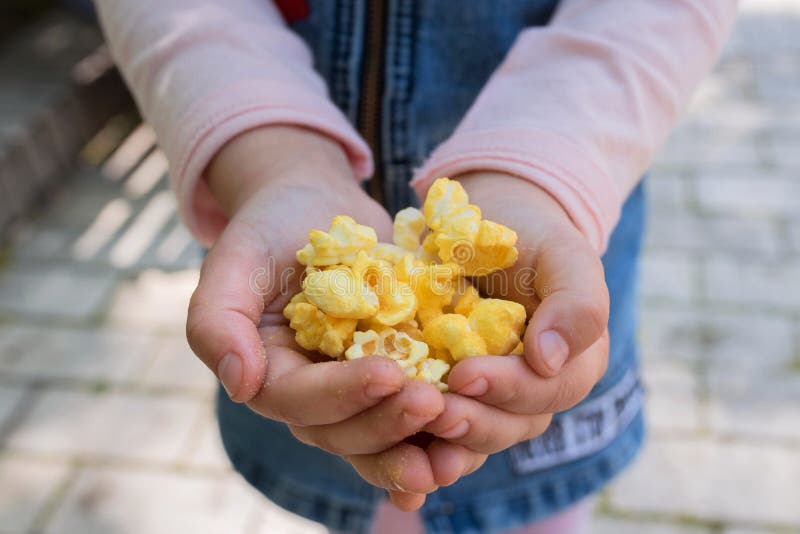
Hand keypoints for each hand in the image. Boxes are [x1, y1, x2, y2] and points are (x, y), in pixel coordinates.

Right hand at [186, 126, 450, 507]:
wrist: (316, 208)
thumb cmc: (270, 227)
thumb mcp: (235, 259)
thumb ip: (217, 319)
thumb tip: (240, 384)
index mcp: (270, 375)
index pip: (299, 401)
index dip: (342, 396)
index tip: (388, 374)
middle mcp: (312, 395)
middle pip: (345, 432)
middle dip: (388, 425)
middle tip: (433, 404)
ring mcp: (355, 389)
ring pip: (383, 436)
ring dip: (418, 449)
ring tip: (458, 452)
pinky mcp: (396, 374)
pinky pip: (415, 414)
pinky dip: (440, 434)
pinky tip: (468, 446)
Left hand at [423, 171, 609, 454]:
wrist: (487, 223)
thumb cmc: (532, 238)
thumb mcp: (565, 254)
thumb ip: (578, 303)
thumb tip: (550, 361)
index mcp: (571, 366)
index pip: (548, 391)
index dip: (510, 389)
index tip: (467, 375)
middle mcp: (532, 392)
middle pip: (510, 426)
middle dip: (473, 423)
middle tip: (435, 412)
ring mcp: (487, 397)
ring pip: (473, 435)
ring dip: (444, 437)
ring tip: (411, 423)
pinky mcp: (445, 391)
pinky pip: (434, 423)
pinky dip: (417, 435)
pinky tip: (392, 436)